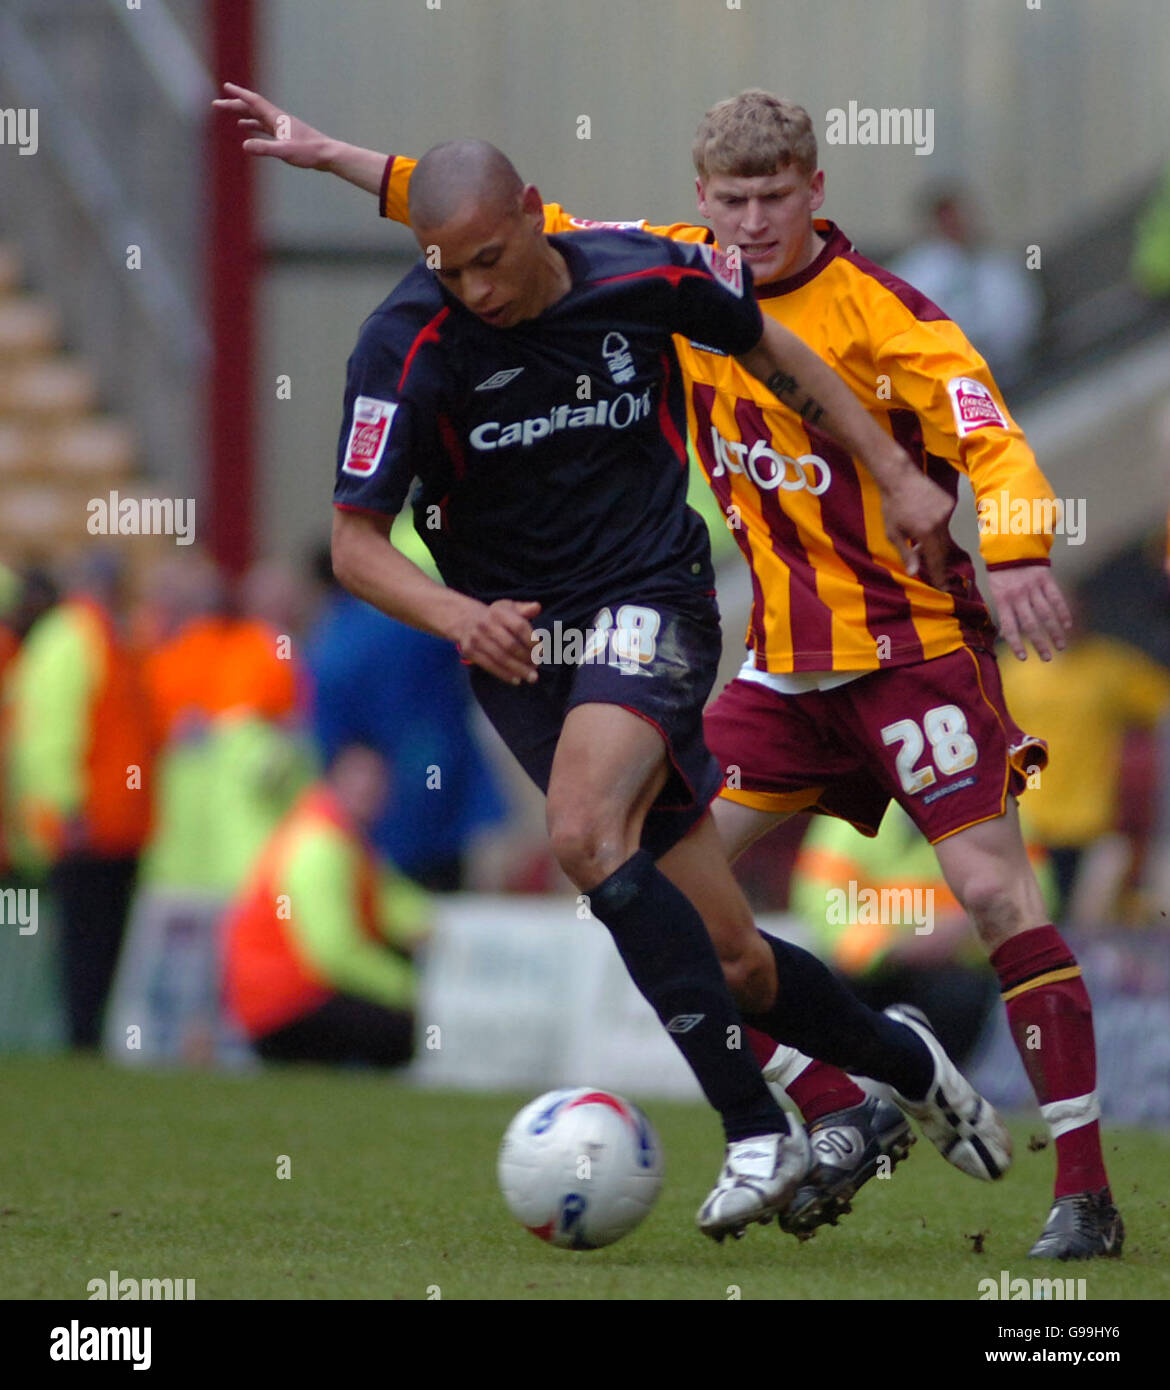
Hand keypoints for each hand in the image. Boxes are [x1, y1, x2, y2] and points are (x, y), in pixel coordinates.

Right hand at [212, 83, 333, 169]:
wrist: (326, 155)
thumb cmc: (308, 152)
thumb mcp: (284, 152)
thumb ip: (264, 148)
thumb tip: (245, 145)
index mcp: (276, 118)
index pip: (254, 101)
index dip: (239, 94)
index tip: (226, 86)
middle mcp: (277, 119)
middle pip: (252, 108)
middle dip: (234, 104)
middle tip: (217, 103)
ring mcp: (281, 127)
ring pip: (257, 117)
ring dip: (242, 114)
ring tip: (229, 113)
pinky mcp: (285, 136)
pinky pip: (264, 128)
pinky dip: (253, 127)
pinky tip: (247, 132)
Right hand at [455, 600, 540, 684]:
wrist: (464, 620)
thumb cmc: (494, 616)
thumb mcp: (508, 607)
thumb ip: (524, 608)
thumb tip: (537, 607)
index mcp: (498, 612)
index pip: (519, 626)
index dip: (531, 640)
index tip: (541, 650)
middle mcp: (486, 624)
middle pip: (510, 645)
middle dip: (526, 658)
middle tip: (537, 666)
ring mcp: (476, 639)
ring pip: (500, 657)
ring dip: (518, 669)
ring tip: (532, 677)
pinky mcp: (470, 651)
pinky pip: (489, 665)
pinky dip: (504, 674)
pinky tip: (517, 679)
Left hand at [878, 466, 953, 588]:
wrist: (900, 476)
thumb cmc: (891, 506)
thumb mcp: (893, 533)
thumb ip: (906, 553)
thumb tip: (915, 573)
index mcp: (926, 532)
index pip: (936, 559)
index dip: (939, 574)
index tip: (942, 587)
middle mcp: (941, 523)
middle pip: (944, 550)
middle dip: (939, 562)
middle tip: (935, 573)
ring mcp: (948, 512)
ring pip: (947, 537)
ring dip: (938, 546)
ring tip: (924, 549)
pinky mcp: (950, 503)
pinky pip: (947, 524)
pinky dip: (939, 531)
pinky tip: (926, 528)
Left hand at [985, 564, 1071, 661]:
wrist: (1010, 544)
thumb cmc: (1001, 572)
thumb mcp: (995, 591)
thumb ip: (1003, 611)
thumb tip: (1005, 635)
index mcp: (1002, 600)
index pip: (1009, 627)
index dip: (1016, 643)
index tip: (1024, 658)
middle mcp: (1018, 596)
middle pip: (1030, 624)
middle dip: (1039, 643)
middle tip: (1047, 658)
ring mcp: (1032, 587)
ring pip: (1046, 614)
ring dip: (1055, 632)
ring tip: (1061, 646)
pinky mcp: (1045, 578)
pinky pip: (1056, 598)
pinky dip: (1063, 612)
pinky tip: (1068, 625)